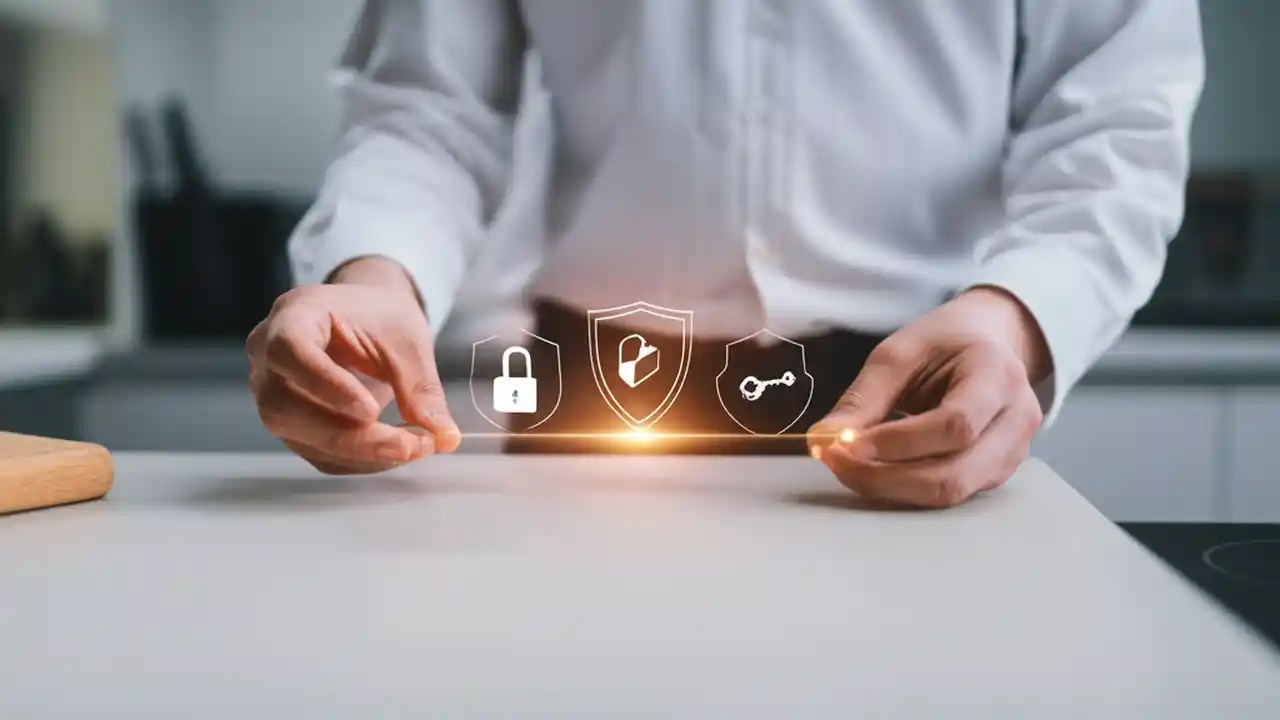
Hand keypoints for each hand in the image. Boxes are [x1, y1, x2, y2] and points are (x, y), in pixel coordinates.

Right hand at [247, 257, 459, 473]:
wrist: (367, 314)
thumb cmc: (381, 317)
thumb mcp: (408, 342)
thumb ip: (421, 388)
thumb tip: (444, 437)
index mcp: (295, 314)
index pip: (289, 350)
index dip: (326, 385)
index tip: (371, 409)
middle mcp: (268, 355)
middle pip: (286, 407)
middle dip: (350, 436)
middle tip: (409, 445)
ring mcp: (272, 391)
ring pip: (299, 437)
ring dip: (360, 453)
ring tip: (413, 446)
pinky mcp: (291, 422)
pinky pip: (317, 452)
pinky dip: (359, 459)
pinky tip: (395, 449)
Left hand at [807, 287, 1048, 507]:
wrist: (990, 342)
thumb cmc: (945, 343)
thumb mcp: (899, 353)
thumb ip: (864, 398)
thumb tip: (823, 439)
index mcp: (999, 376)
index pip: (955, 425)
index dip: (899, 442)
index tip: (847, 444)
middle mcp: (1017, 421)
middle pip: (954, 474)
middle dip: (886, 477)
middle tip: (837, 461)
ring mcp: (1014, 453)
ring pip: (952, 493)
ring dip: (892, 488)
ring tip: (851, 466)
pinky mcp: (998, 473)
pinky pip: (952, 494)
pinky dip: (908, 488)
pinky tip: (878, 470)